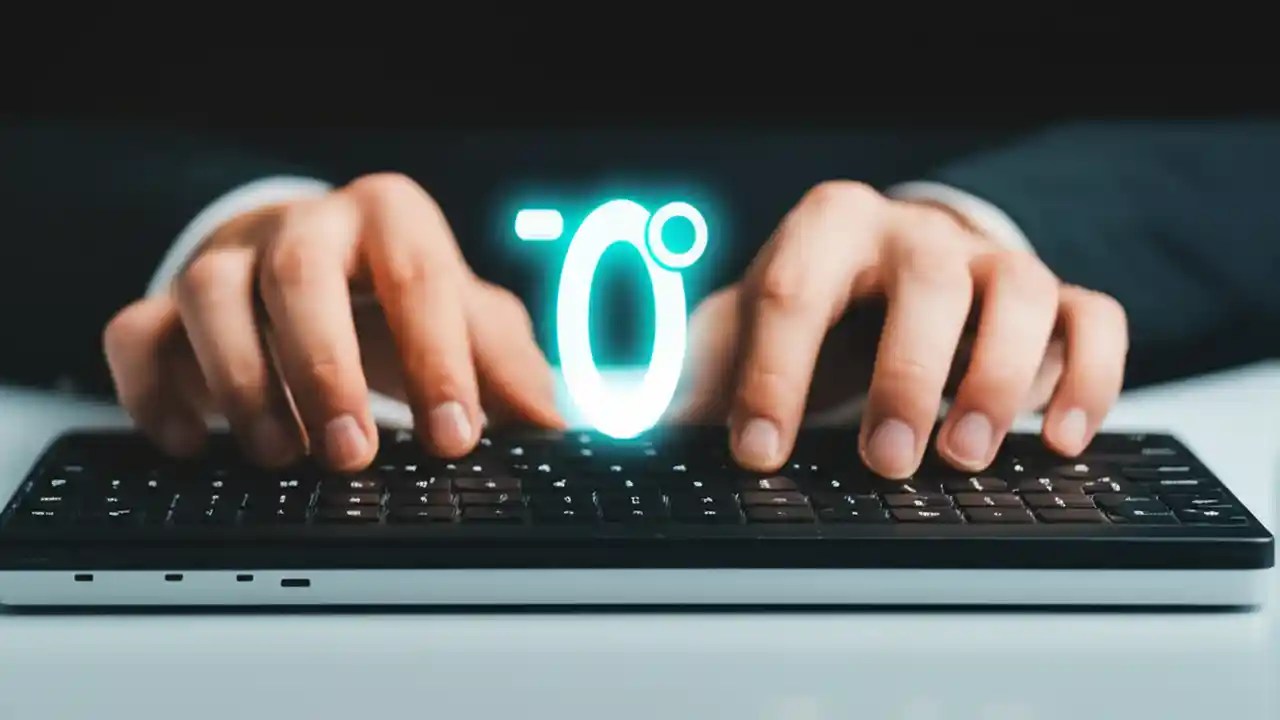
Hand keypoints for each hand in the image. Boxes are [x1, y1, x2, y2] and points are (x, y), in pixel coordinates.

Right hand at [104, 173, 563, 469]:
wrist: (316, 262)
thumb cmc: (399, 297)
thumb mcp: (465, 317)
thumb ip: (506, 363)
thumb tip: (553, 424)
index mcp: (390, 220)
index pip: (417, 277)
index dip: (438, 359)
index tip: (455, 439)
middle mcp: (305, 227)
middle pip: (299, 275)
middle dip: (326, 369)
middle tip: (353, 456)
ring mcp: (229, 259)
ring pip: (209, 293)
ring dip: (243, 383)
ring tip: (283, 456)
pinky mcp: (167, 305)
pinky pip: (136, 335)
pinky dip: (153, 393)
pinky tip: (191, 445)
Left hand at [675, 181, 1127, 478]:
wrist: (891, 277)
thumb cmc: (813, 314)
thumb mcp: (742, 330)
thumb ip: (683, 369)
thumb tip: (603, 417)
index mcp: (825, 229)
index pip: (792, 291)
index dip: (772, 374)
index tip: (757, 453)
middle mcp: (914, 233)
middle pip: (922, 283)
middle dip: (904, 376)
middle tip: (884, 461)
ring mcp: (991, 260)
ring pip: (1018, 293)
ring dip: (1000, 379)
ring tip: (966, 456)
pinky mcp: (1055, 297)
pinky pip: (1095, 319)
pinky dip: (1091, 377)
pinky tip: (1063, 440)